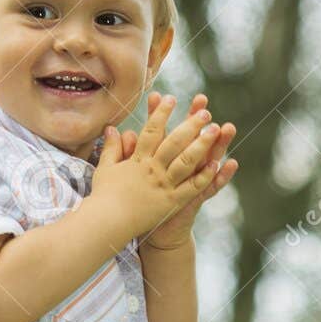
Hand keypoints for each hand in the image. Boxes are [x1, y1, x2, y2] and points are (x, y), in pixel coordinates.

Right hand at [91, 94, 224, 242]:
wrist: (106, 223)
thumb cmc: (103, 197)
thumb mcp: (105, 169)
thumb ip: (112, 148)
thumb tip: (112, 128)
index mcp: (138, 159)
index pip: (152, 131)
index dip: (162, 113)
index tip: (171, 98)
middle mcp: (152, 169)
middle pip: (174, 141)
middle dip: (190, 124)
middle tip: (204, 112)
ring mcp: (163, 185)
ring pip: (186, 160)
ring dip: (202, 144)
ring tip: (216, 129)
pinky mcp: (171, 203)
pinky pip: (191, 187)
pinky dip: (204, 175)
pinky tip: (216, 164)